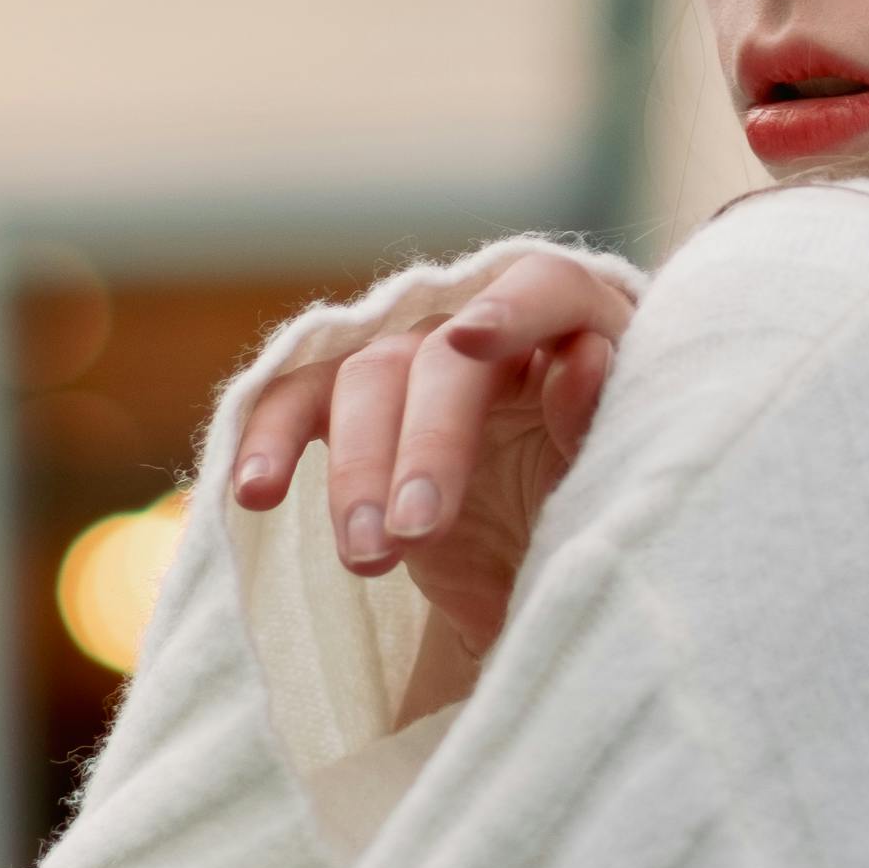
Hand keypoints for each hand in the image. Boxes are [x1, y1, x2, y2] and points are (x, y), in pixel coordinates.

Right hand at [230, 252, 636, 689]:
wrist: (545, 578)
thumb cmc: (596, 519)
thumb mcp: (615, 485)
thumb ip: (597, 424)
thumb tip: (583, 357)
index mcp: (576, 331)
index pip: (545, 289)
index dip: (514, 309)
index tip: (474, 342)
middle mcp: (487, 331)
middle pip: (439, 356)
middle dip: (424, 443)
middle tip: (418, 530)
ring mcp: (413, 362)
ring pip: (365, 381)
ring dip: (358, 472)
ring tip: (368, 558)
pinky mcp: (355, 408)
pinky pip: (301, 406)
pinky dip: (272, 445)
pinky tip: (253, 495)